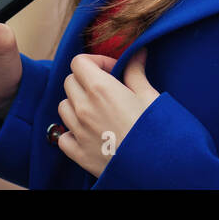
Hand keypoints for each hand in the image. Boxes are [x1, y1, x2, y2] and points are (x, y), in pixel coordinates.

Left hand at [55, 48, 159, 178]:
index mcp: (101, 89)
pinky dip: (71, 132)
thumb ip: (136, 72)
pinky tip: (88, 132)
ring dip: (76, 104)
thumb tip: (137, 52)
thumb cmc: (156, 129)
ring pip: (63, 106)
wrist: (156, 167)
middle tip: (106, 89)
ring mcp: (78, 131)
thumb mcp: (149, 96)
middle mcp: (84, 108)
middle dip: (85, 80)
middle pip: (69, 81)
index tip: (111, 70)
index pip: (78, 62)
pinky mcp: (78, 153)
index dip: (95, 62)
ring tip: (97, 110)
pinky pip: (63, 136)